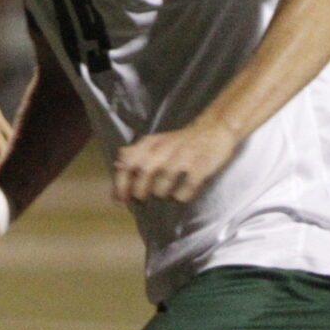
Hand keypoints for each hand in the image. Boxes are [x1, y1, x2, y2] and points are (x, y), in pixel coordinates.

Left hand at [112, 122, 237, 204]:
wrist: (214, 129)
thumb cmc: (179, 142)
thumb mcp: (155, 143)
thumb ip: (135, 154)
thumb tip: (116, 165)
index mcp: (151, 143)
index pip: (128, 163)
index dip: (121, 184)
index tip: (120, 201)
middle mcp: (166, 148)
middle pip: (144, 171)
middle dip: (139, 189)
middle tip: (141, 199)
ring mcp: (185, 156)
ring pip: (165, 178)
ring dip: (160, 192)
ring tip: (162, 195)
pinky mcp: (202, 165)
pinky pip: (189, 184)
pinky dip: (182, 194)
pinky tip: (181, 196)